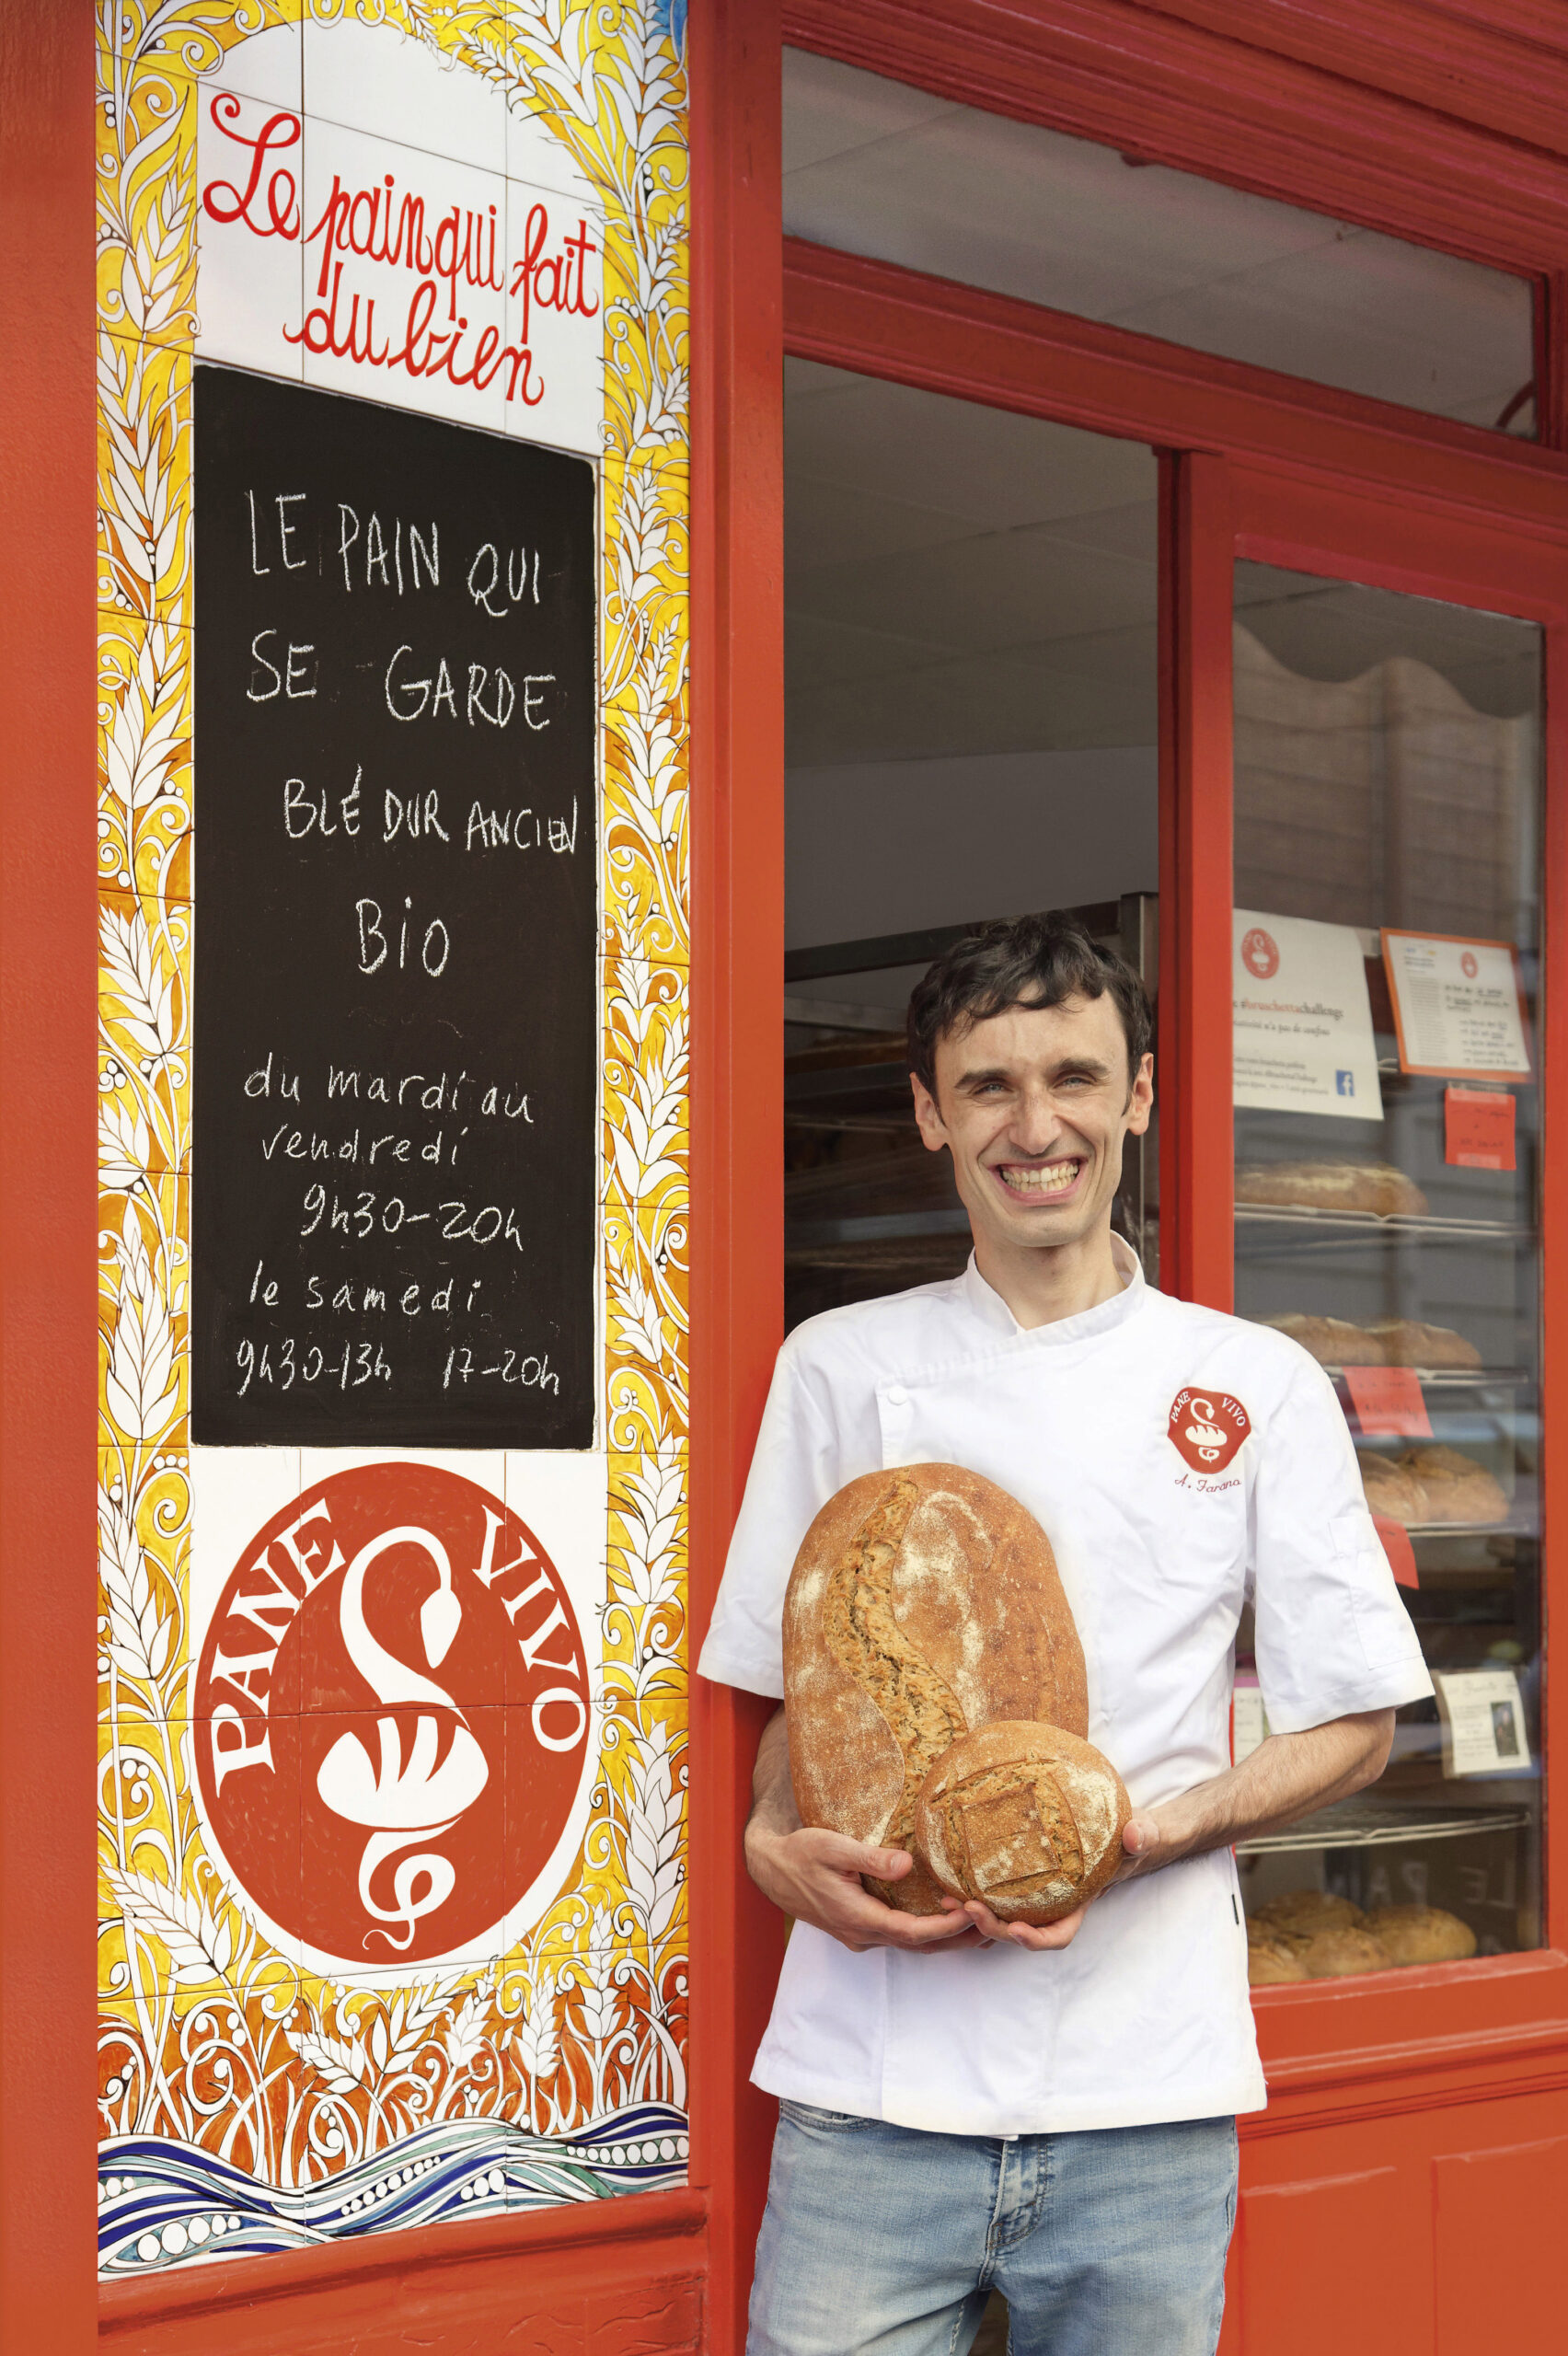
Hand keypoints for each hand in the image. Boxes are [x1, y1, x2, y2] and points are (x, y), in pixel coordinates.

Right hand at [744, 1823, 986, 1954]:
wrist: (770, 1869)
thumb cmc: (800, 1853)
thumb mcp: (831, 1846)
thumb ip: (870, 1857)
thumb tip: (906, 1864)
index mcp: (858, 1917)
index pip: (912, 1932)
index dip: (946, 1926)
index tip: (974, 1911)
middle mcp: (862, 1934)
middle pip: (920, 1947)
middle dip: (958, 1939)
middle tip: (995, 1924)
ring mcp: (861, 1935)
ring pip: (912, 1945)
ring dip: (947, 1939)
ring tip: (983, 1925)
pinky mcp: (859, 1928)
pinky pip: (901, 1937)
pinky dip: (928, 1932)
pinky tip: (945, 1918)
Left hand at [943, 1809, 1169, 1945]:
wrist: (1114, 1825)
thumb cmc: (1129, 1835)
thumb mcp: (1142, 1834)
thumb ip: (1143, 1836)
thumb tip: (1136, 1837)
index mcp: (1078, 1906)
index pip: (1059, 1936)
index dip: (1037, 1940)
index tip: (1016, 1930)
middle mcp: (1052, 1907)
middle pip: (1019, 1932)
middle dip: (993, 1927)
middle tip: (968, 1908)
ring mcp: (1032, 1897)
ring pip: (1000, 1918)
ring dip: (974, 1917)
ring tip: (947, 1903)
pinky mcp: (1016, 1880)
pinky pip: (992, 1896)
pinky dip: (971, 1896)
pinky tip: (947, 1884)